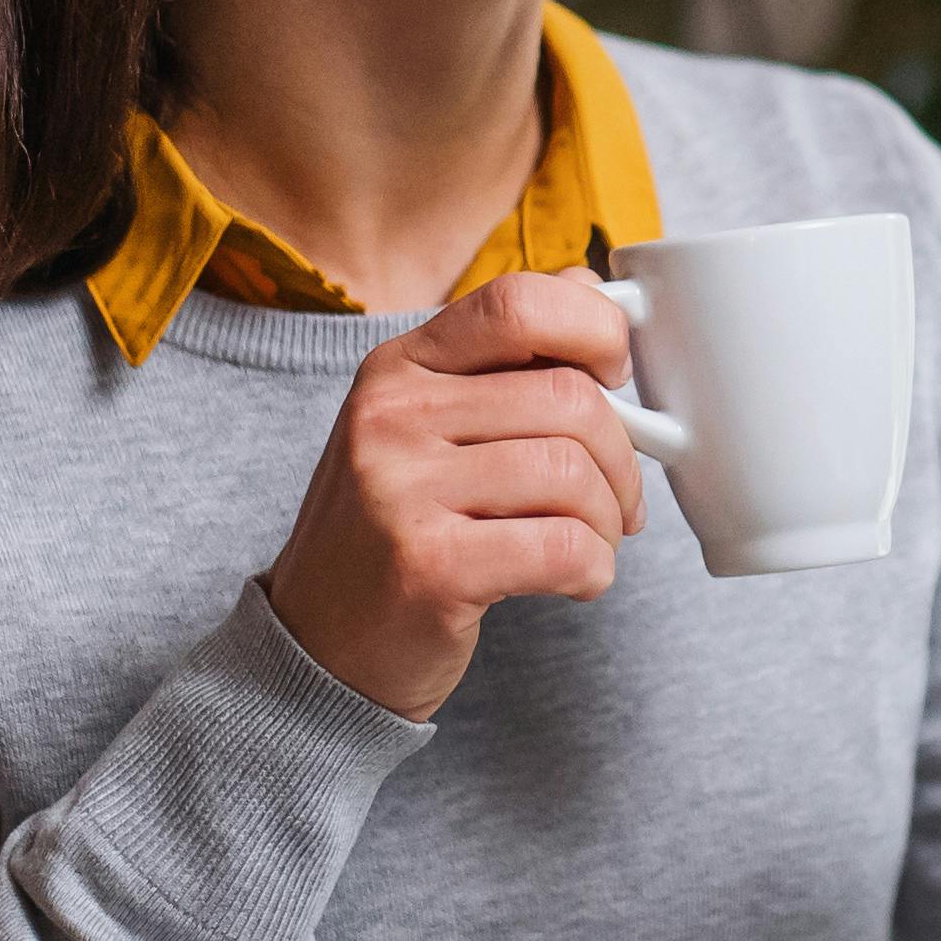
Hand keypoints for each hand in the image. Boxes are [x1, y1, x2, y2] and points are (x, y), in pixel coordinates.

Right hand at [260, 271, 648, 716]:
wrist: (318, 647)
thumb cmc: (397, 531)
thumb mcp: (426, 429)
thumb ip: (502, 364)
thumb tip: (597, 293)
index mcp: (398, 367)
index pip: (517, 303)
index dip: (595, 327)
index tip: (617, 373)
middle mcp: (391, 416)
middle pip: (567, 397)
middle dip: (623, 456)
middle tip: (620, 501)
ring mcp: (402, 489)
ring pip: (573, 473)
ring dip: (609, 521)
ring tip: (592, 544)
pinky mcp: (428, 566)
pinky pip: (563, 547)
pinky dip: (594, 569)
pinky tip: (575, 580)